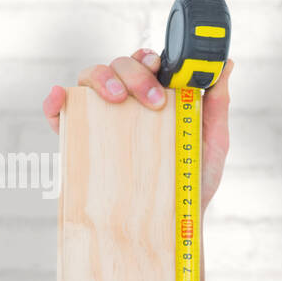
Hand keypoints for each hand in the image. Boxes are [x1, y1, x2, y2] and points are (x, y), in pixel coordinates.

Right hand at [43, 51, 233, 209]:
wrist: (178, 222)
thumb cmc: (194, 179)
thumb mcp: (213, 141)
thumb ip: (218, 102)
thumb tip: (225, 64)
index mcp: (154, 96)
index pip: (144, 63)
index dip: (147, 58)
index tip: (159, 68)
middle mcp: (126, 102)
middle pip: (118, 67)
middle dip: (134, 74)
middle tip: (153, 101)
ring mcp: (103, 120)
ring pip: (89, 81)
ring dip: (101, 80)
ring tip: (118, 99)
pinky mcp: (82, 141)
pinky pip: (62, 115)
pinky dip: (56, 102)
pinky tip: (60, 97)